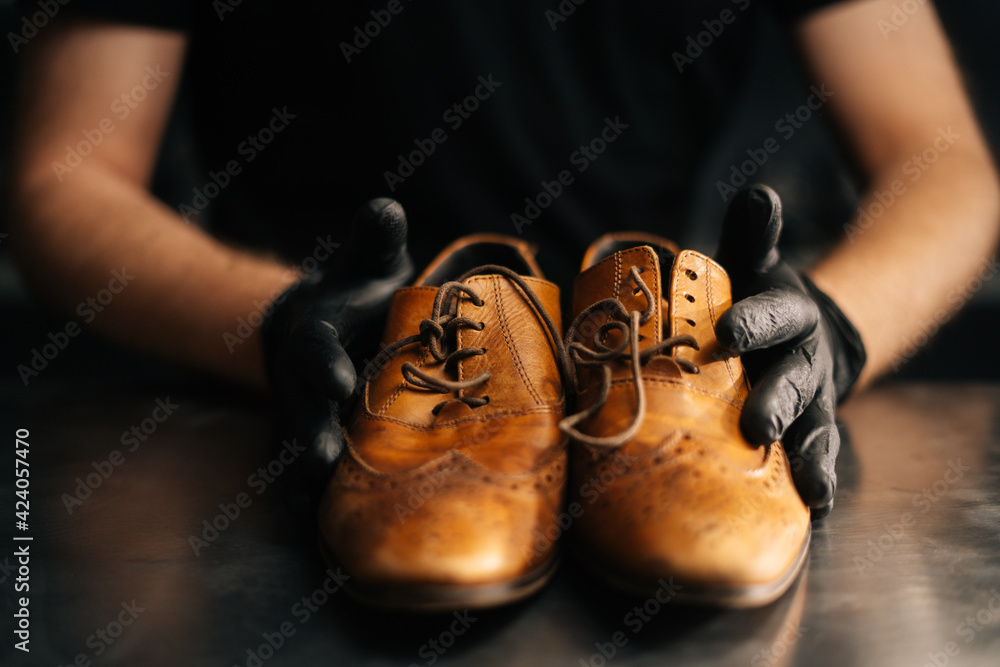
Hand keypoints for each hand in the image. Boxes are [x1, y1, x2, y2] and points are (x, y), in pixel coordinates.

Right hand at [261, 198, 413, 486]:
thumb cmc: (361, 291)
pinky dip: (316, 498)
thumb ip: (373, 237)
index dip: (326, 364)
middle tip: (327, 457)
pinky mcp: (325, 440)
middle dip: (315, 432)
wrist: (330, 328)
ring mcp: (311, 417)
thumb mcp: (368, 260)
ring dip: (315, 473)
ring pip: (307, 447)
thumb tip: (386, 209)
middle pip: (305, 410)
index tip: (341, 380)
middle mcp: (307, 383)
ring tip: (327, 498)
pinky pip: (315, 473)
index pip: (317, 349)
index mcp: (317, 336)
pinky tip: (327, 526)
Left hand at [714, 184, 864, 516]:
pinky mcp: (806, 431)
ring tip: (810, 484)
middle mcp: (802, 361)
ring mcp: (809, 401)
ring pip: (814, 427)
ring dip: (810, 453)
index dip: (753, 323)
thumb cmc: (760, 300)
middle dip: (777, 401)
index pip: (771, 317)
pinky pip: (812, 455)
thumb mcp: (757, 264)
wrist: (804, 335)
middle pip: (794, 381)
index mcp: (785, 317)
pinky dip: (815, 478)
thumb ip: (754, 234)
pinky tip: (814, 506)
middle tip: (757, 423)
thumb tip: (760, 193)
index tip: (728, 333)